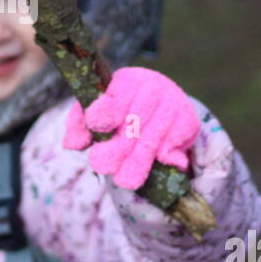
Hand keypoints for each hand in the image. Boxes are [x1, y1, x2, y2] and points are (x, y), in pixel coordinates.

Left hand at [62, 67, 199, 189]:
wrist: (163, 100)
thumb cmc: (123, 107)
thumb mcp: (99, 109)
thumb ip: (80, 124)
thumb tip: (72, 144)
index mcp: (126, 80)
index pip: (114, 99)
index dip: (102, 115)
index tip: (96, 128)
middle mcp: (153, 88)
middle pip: (132, 126)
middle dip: (115, 151)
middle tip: (102, 165)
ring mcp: (173, 105)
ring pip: (151, 143)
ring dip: (136, 166)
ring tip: (124, 180)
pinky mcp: (189, 122)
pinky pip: (172, 148)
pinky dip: (161, 162)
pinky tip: (153, 166)